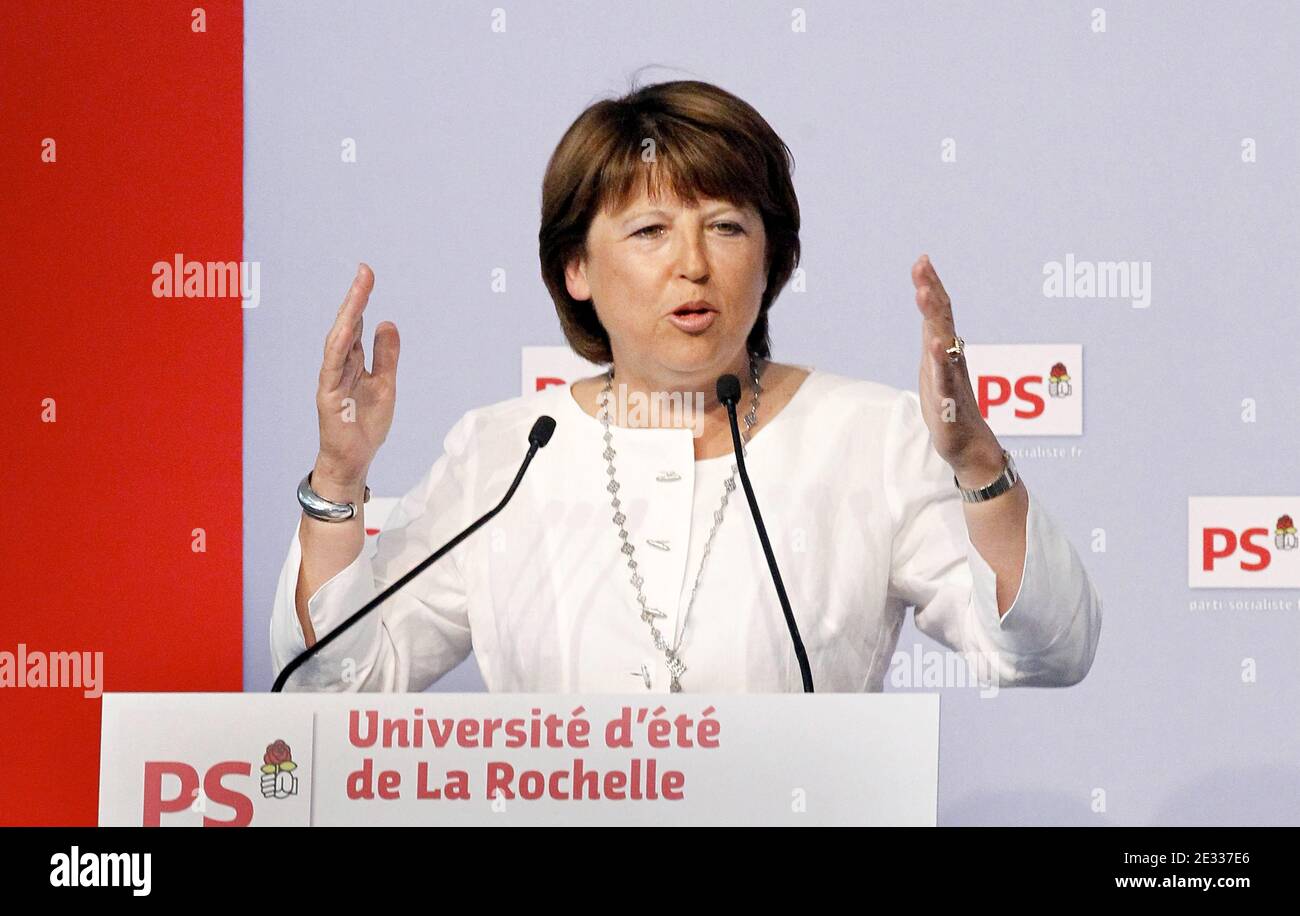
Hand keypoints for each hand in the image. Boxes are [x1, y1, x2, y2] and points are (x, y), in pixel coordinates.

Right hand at [314, 263, 399, 486]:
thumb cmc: (366, 424)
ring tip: (359, 292)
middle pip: (346, 326)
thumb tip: (387, 322)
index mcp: (352, 362)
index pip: (356, 325)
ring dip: (348, 315)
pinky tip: (345, 329)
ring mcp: (331, 379)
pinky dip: (338, 348)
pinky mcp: (329, 396)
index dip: (361, 299)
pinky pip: (332, 367)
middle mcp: (339, 366)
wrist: (356, 459)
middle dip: (355, 298)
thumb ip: (386, 356)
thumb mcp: (385, 384)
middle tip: (364, 271)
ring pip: (338, 341)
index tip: (368, 274)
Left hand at [911, 254, 1002, 482]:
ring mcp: (951, 378)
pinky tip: (934, 345)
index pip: (939, 312)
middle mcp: (951, 359)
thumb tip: (930, 318)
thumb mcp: (934, 367)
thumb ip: (933, 341)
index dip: (930, 285)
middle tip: (922, 264)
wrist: (968, 446)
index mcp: (945, 350)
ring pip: (942, 342)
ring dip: (933, 317)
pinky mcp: (948, 401)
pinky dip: (940, 361)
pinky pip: (945, 378)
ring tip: (923, 293)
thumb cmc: (949, 406)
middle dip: (931, 289)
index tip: (922, 260)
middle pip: (941, 318)